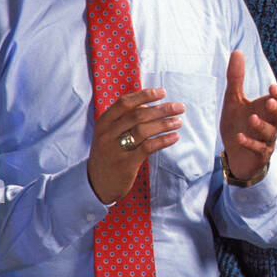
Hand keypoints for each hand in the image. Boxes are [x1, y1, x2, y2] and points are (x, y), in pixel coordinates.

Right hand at [87, 88, 184, 204]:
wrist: (96, 184)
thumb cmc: (108, 154)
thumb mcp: (109, 134)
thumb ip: (125, 120)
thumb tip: (148, 105)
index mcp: (103, 123)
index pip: (124, 103)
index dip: (144, 95)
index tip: (162, 92)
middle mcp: (107, 134)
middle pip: (138, 115)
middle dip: (161, 109)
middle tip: (180, 107)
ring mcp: (115, 149)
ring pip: (143, 130)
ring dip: (164, 124)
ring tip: (179, 121)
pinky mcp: (125, 164)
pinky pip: (147, 148)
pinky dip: (163, 140)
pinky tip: (174, 137)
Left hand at [219, 50, 276, 182]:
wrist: (235, 154)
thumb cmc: (238, 124)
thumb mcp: (234, 100)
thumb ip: (236, 78)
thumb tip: (237, 51)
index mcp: (267, 110)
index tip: (271, 87)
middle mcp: (270, 124)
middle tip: (269, 102)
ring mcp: (266, 140)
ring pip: (271, 133)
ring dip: (262, 126)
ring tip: (252, 119)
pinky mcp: (258, 155)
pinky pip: (259, 149)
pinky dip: (250, 143)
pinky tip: (240, 137)